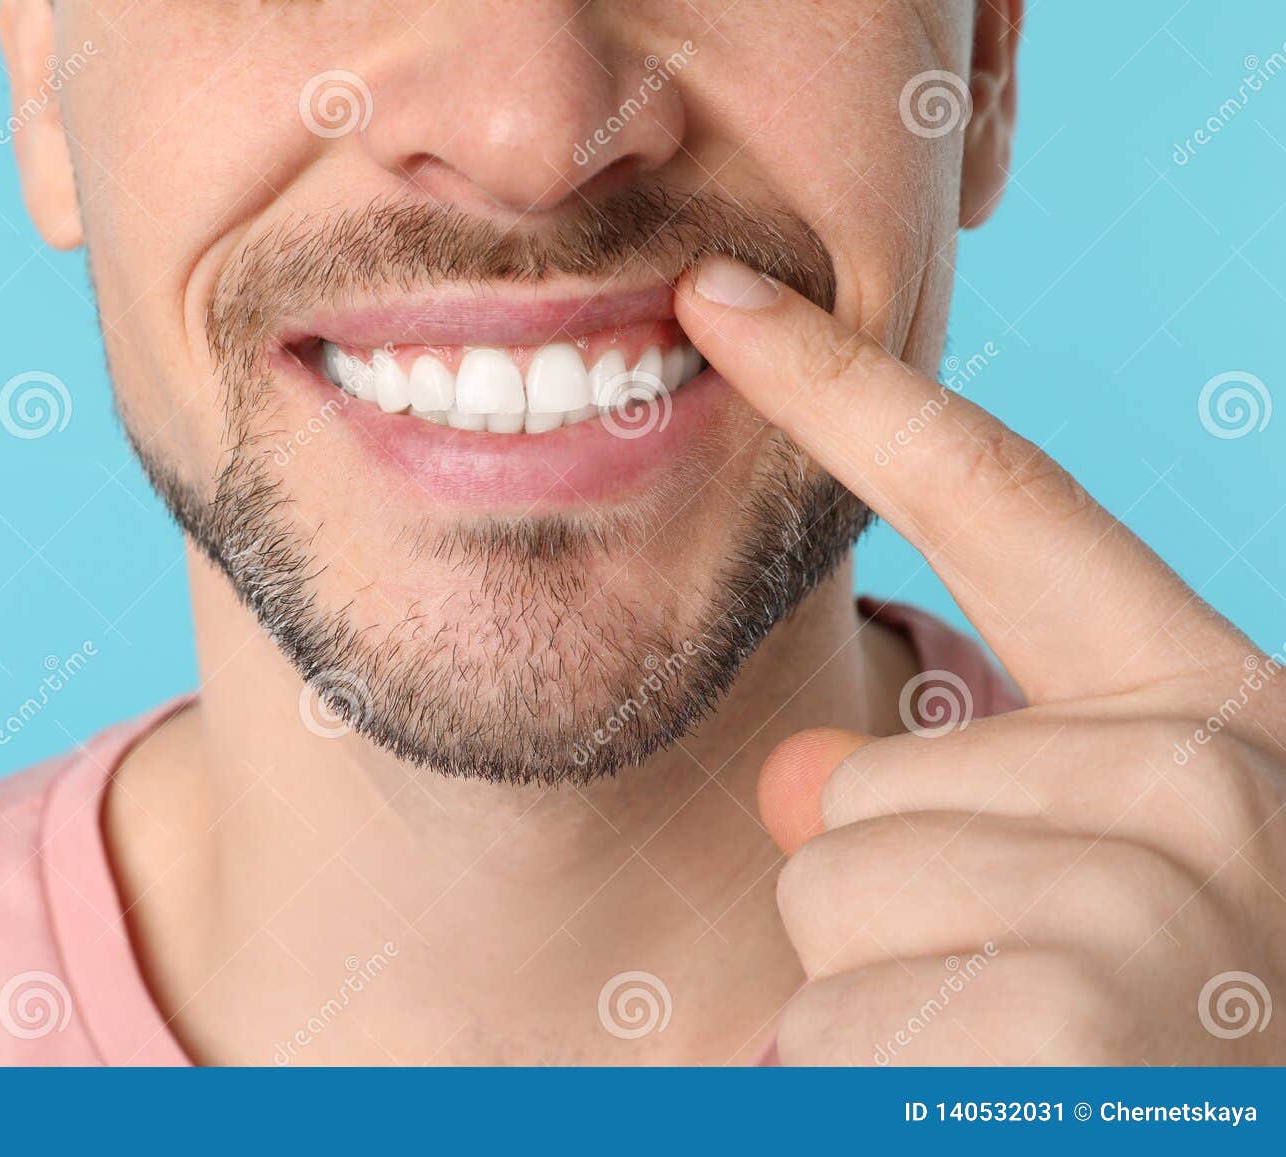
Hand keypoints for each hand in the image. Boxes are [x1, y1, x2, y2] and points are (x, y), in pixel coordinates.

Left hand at [674, 257, 1285, 1064]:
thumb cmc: (1182, 1048)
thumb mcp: (1097, 882)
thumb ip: (954, 792)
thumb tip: (790, 774)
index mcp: (1212, 710)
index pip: (996, 496)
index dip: (843, 388)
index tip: (721, 295)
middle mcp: (1206, 771)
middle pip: (849, 773)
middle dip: (880, 900)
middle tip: (1028, 999)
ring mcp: (1151, 891)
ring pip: (826, 889)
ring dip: (879, 1008)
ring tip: (1027, 1068)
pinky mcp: (1078, 1021)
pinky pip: (830, 1027)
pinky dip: (869, 1098)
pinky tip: (1006, 1116)